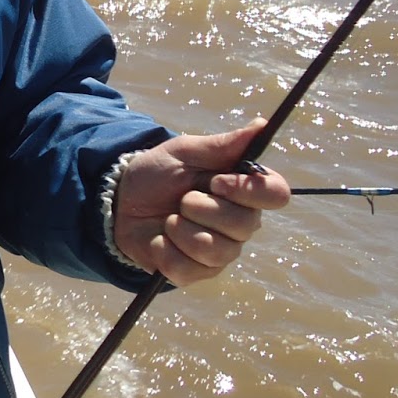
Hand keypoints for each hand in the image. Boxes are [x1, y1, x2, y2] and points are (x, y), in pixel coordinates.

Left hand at [111, 118, 291, 286]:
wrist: (120, 200)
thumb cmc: (158, 173)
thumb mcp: (185, 152)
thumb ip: (224, 144)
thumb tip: (262, 124)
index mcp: (244, 190)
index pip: (276, 194)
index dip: (249, 190)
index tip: (217, 182)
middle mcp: (240, 223)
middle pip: (245, 225)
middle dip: (202, 208)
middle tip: (182, 199)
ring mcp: (220, 251)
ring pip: (216, 250)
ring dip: (181, 229)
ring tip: (168, 219)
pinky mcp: (195, 272)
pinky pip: (187, 269)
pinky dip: (165, 250)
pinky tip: (159, 239)